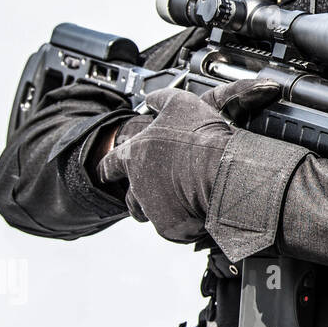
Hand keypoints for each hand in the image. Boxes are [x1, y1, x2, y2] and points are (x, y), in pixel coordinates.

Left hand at [96, 79, 280, 242]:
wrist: (219, 168)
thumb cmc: (200, 135)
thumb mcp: (179, 103)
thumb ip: (160, 99)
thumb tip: (151, 98)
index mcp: (135, 155)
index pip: (110, 164)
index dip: (109, 168)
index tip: (108, 172)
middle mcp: (138, 184)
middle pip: (130, 197)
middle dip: (139, 197)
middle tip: (155, 193)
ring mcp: (153, 207)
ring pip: (151, 213)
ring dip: (161, 209)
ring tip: (183, 202)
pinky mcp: (170, 226)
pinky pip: (174, 228)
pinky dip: (184, 222)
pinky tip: (199, 211)